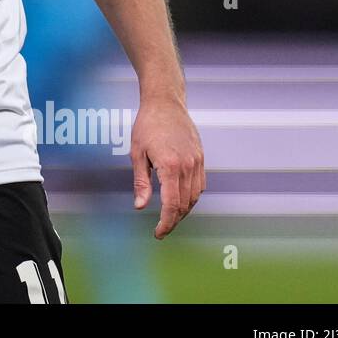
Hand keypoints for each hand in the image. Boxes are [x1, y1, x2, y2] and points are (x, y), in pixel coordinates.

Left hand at [130, 96, 204, 238]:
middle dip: (174, 220)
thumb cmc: (147, 126)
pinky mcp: (201, 158)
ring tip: (170, 217)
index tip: (158, 233)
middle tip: (162, 229)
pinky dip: (191, 197)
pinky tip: (181, 200)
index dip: (166, 222)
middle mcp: (188, 166)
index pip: (171, 205)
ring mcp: (197, 162)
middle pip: (185, 204)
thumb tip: (140, 206)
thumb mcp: (137, 153)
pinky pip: (200, 185)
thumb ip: (141, 182)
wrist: (165, 103)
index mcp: (170, 166)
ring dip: (183, 210)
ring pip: (195, 197)